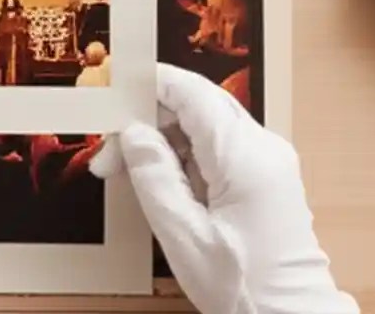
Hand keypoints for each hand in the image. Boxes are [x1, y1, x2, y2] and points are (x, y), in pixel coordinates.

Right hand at [91, 64, 357, 313]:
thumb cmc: (247, 290)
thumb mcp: (185, 237)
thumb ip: (155, 178)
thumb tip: (132, 133)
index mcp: (246, 158)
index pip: (192, 93)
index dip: (149, 84)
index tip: (111, 91)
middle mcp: (262, 148)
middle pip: (195, 106)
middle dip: (147, 121)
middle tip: (109, 156)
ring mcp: (265, 160)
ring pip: (202, 126)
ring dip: (161, 142)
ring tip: (127, 176)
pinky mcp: (262, 176)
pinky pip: (214, 149)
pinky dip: (181, 158)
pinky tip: (158, 185)